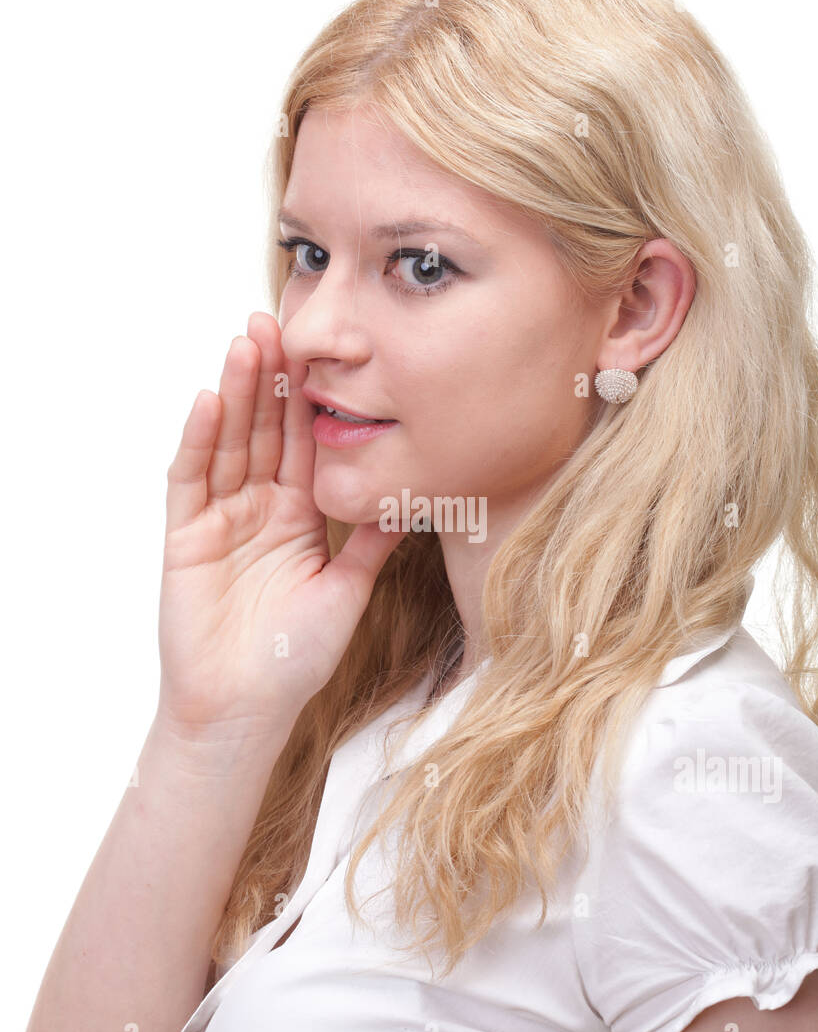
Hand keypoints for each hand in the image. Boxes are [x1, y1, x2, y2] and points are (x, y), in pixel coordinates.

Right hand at [156, 312, 405, 735]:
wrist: (245, 710)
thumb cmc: (296, 657)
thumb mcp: (349, 589)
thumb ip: (375, 541)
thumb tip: (416, 494)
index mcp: (300, 515)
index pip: (304, 443)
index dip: (310, 397)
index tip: (323, 349)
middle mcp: (259, 508)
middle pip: (263, 430)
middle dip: (271, 377)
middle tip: (278, 321)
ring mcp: (220, 517)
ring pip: (228, 442)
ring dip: (236, 392)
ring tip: (247, 342)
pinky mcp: (186, 535)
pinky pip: (192, 479)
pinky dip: (200, 440)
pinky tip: (211, 399)